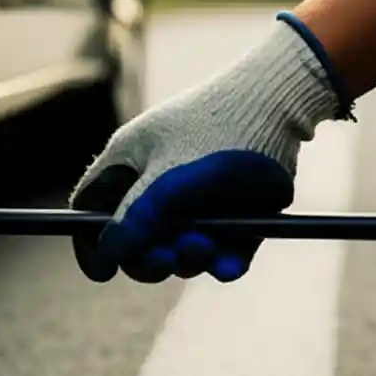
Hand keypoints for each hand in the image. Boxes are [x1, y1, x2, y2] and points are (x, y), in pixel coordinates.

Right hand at [70, 19, 343, 283]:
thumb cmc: (215, 131)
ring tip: (205, 245)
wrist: (283, 103)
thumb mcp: (168, 179)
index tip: (104, 272)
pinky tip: (229, 264)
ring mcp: (200, 201)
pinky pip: (224, 252)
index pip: (93, 208)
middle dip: (148, 257)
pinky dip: (225, 261)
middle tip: (165, 260)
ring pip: (182, 251)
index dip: (92, 241)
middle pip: (137, 240)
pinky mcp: (239, 214)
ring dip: (189, 259)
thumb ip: (134, 220)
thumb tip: (106, 254)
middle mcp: (159, 183)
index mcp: (129, 163)